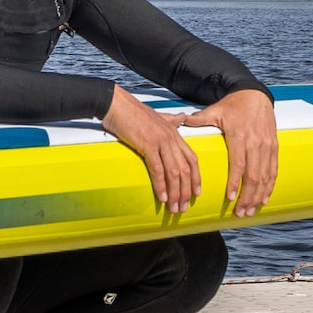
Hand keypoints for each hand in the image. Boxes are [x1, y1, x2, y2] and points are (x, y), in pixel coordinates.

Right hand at [102, 86, 202, 213]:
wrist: (117, 104)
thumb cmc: (133, 112)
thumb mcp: (157, 115)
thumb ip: (171, 119)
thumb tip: (182, 117)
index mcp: (175, 133)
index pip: (192, 159)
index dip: (196, 178)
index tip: (196, 193)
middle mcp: (171, 138)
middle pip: (185, 169)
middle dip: (186, 191)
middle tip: (183, 207)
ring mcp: (161, 141)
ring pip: (174, 172)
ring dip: (175, 193)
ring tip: (173, 207)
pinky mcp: (148, 145)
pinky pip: (158, 169)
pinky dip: (161, 185)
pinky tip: (161, 197)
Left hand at [189, 88, 276, 217]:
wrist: (255, 95)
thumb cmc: (233, 104)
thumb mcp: (215, 110)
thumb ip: (200, 119)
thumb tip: (181, 121)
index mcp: (239, 135)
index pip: (239, 164)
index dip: (235, 182)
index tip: (230, 198)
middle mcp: (256, 142)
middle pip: (253, 175)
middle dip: (247, 197)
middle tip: (239, 213)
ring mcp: (267, 145)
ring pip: (265, 176)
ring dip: (258, 196)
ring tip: (250, 211)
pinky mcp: (274, 147)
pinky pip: (273, 170)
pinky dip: (269, 187)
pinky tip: (264, 200)